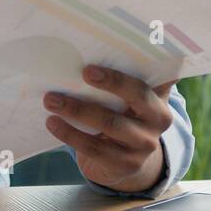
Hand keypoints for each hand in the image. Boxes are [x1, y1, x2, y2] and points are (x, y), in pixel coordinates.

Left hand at [42, 64, 174, 193]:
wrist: (126, 161)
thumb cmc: (123, 116)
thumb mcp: (132, 99)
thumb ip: (126, 76)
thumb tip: (91, 46)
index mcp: (160, 99)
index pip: (149, 83)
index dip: (121, 76)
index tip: (91, 68)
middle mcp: (158, 122)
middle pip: (136, 97)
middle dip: (110, 82)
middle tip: (81, 71)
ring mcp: (144, 145)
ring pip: (110, 123)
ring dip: (77, 110)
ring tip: (51, 100)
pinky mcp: (125, 164)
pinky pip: (95, 148)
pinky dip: (71, 134)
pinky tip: (53, 123)